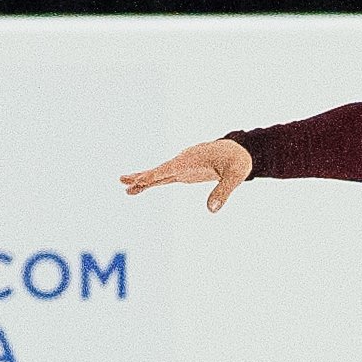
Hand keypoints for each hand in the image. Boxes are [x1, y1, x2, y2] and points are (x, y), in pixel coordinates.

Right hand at [121, 138, 253, 212]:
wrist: (238, 151)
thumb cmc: (238, 161)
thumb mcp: (235, 175)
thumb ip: (224, 192)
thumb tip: (212, 210)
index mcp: (192, 159)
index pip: (170, 168)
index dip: (155, 174)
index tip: (141, 179)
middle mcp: (183, 161)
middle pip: (159, 170)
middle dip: (142, 176)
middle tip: (123, 180)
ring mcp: (181, 167)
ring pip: (158, 174)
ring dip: (143, 181)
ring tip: (125, 188)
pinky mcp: (183, 173)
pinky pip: (164, 178)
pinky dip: (152, 183)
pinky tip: (140, 188)